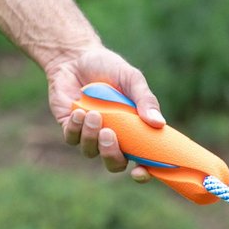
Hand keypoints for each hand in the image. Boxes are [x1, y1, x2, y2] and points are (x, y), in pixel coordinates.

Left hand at [46, 47, 166, 182]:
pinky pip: (72, 138)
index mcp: (133, 130)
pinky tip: (79, 111)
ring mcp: (89, 135)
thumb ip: (145, 100)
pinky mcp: (69, 128)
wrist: (76, 56)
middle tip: (109, 134)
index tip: (140, 172)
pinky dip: (76, 127)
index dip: (143, 173)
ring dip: (92, 136)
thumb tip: (159, 124)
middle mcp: (113, 137)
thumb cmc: (109, 68)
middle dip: (111, 154)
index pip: (142, 160)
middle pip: (114, 164)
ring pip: (90, 152)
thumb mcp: (132, 79)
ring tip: (93, 114)